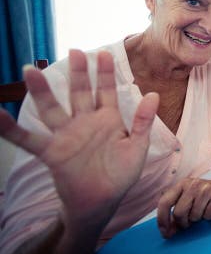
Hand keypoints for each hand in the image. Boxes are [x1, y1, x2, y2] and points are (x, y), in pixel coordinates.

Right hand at [0, 50, 158, 227]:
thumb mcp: (137, 146)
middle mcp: (85, 123)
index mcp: (108, 119)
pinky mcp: (52, 152)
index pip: (106, 90)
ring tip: (30, 71)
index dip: (105, 73)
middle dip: (78, 74)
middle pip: (80, 93)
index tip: (103, 53)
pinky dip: (12, 130)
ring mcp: (67, 136)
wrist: (103, 202)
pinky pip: (30, 139)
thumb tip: (153, 94)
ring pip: (52, 109)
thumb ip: (143, 121)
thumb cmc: (121, 174)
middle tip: (74, 51)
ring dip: (41, 91)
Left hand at [156, 176, 210, 237]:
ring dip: (198, 219)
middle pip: (179, 213)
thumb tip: (167, 232)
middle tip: (189, 223)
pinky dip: (210, 217)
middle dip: (183, 223)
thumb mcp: (189, 199)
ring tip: (203, 211)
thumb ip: (176, 213)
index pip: (164, 202)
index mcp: (182, 184)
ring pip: (194, 216)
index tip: (165, 232)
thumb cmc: (206, 195)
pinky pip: (208, 216)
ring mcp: (206, 189)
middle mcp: (193, 184)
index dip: (162, 220)